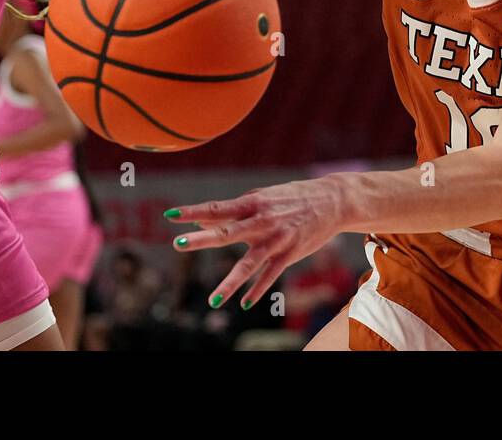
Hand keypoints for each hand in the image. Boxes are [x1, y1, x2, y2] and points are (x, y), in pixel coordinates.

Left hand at [166, 178, 343, 309]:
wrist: (332, 200)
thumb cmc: (291, 197)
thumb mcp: (263, 197)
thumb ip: (234, 210)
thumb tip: (202, 222)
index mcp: (252, 203)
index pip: (217, 208)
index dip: (193, 212)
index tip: (170, 215)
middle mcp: (262, 221)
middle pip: (227, 232)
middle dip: (202, 239)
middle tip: (178, 244)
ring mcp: (276, 239)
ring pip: (249, 264)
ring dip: (230, 283)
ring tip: (213, 302)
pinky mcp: (290, 254)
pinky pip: (270, 275)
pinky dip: (257, 290)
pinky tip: (244, 303)